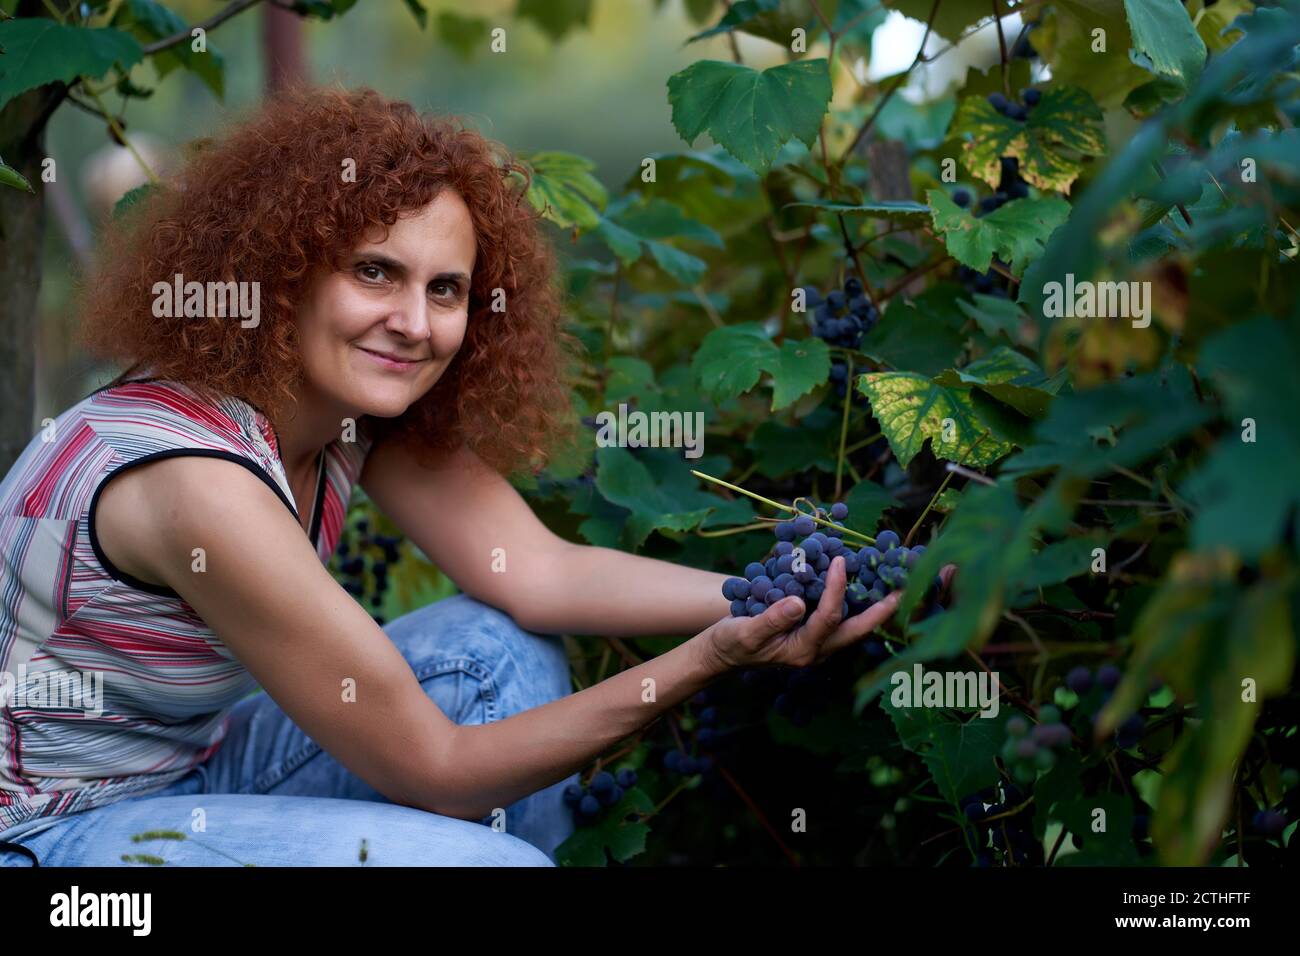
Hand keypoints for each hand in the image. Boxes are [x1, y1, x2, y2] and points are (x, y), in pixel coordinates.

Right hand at [697, 556, 955, 672]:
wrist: (723, 652)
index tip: (840, 562)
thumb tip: (798, 603)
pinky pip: (842, 619)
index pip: (829, 617)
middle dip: (882, 610)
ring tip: (893, 582)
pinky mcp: (814, 633)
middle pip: (857, 629)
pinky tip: (864, 584)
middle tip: (905, 587)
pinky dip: (855, 602)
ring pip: (854, 625)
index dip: (837, 590)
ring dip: (874, 605)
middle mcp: (818, 649)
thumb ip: (772, 619)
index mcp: (804, 650)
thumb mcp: (745, 631)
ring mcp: (819, 643)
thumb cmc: (732, 643)